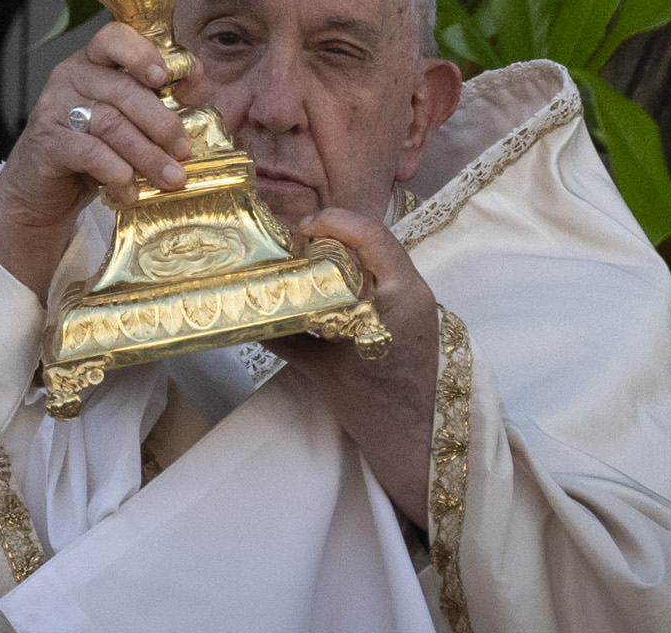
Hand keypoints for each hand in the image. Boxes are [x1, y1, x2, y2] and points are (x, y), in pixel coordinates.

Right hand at [0, 22, 193, 298]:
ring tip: (170, 178)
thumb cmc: (90, 149)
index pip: (114, 38)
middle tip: (184, 151)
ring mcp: (55, 107)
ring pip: (111, 124)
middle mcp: (71, 76)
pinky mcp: (47, 142)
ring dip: (147, 155)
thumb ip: (154, 102)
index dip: (143, 53)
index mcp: (94, 61)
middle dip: (162, 122)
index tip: (166, 78)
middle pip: (123, 89)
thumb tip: (195, 87)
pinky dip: (117, 173)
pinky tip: (130, 191)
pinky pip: (90, 153)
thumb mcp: (124, 121)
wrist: (40, 190)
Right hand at [270, 204, 442, 524]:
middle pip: (375, 242)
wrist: (420, 448)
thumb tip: (248, 317)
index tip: (299, 230)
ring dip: (345, 255)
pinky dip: (358, 276)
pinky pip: (386, 280)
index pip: (372, 235)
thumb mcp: (325, 373)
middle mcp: (415, 292)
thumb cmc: (375, 412)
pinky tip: (328, 290)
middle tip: (295, 245)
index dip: (334, 222)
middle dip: (333, 236)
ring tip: (307, 264)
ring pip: (380, 260)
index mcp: (399, 299)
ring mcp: (421, 303)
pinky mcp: (419, 317)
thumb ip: (289, 340)